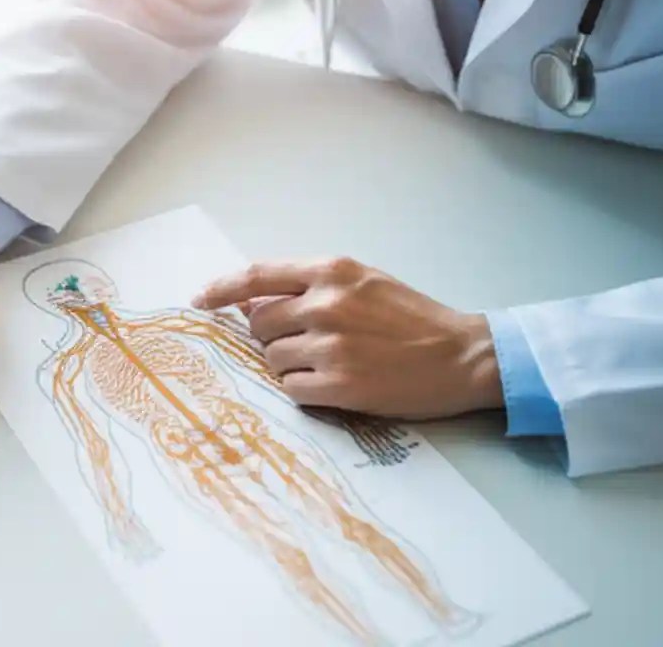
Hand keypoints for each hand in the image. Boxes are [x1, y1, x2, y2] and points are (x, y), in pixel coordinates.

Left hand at [193, 258, 502, 419]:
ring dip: (289, 366)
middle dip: (271, 337)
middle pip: (259, 325)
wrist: (463, 356)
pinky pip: (290, 389)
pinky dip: (302, 390)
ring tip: (329, 365)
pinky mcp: (339, 384)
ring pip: (272, 359)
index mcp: (332, 271)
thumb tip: (253, 304)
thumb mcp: (364, 283)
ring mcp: (331, 345)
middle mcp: (326, 304)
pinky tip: (332, 385)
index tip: (200, 300)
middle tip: (306, 345)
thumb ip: (311, 287)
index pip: (256, 276)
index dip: (221, 289)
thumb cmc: (413, 319)